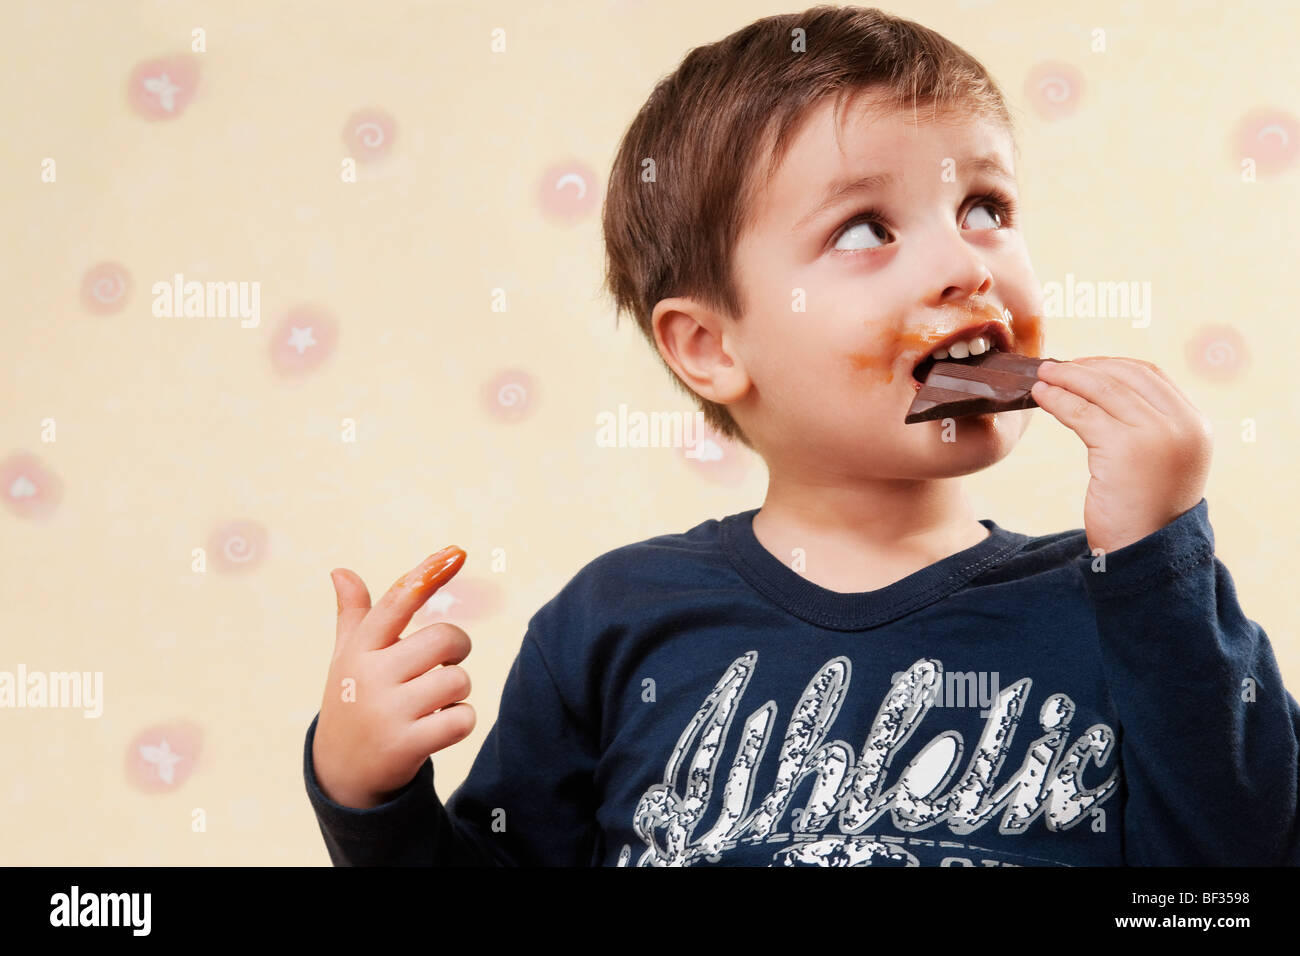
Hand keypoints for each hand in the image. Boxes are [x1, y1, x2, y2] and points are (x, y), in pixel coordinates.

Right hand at [312, 546, 475, 808]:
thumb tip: (341, 571)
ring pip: (458, 680)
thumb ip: (353, 615)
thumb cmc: (354, 699)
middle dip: (457, 649)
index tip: (456, 552)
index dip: (428, 575)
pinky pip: (462, 719)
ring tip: (433, 701)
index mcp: (360, 648)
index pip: (398, 601)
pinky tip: (438, 727)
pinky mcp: (405, 745)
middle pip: (445, 639)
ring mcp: (387, 712)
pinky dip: (460, 721)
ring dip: (457, 691)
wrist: (342, 771)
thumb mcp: (347, 657)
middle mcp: (371, 676)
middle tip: (444, 664)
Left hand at [1031, 356, 1212, 553]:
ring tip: (1042, 376)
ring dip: (1068, 378)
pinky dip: (1059, 399)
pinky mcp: (1125, 449)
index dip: (1112, 365)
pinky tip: (1041, 396)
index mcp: (1195, 425)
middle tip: (1055, 367)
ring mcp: (1157, 435)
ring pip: (1103, 390)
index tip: (1082, 365)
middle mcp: (1182, 425)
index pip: (1150, 375)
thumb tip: (1105, 389)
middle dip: (1086, 367)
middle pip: (1126, 376)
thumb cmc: (1143, 512)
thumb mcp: (1158, 461)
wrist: (1146, 553)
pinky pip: (1083, 413)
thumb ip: (1147, 427)